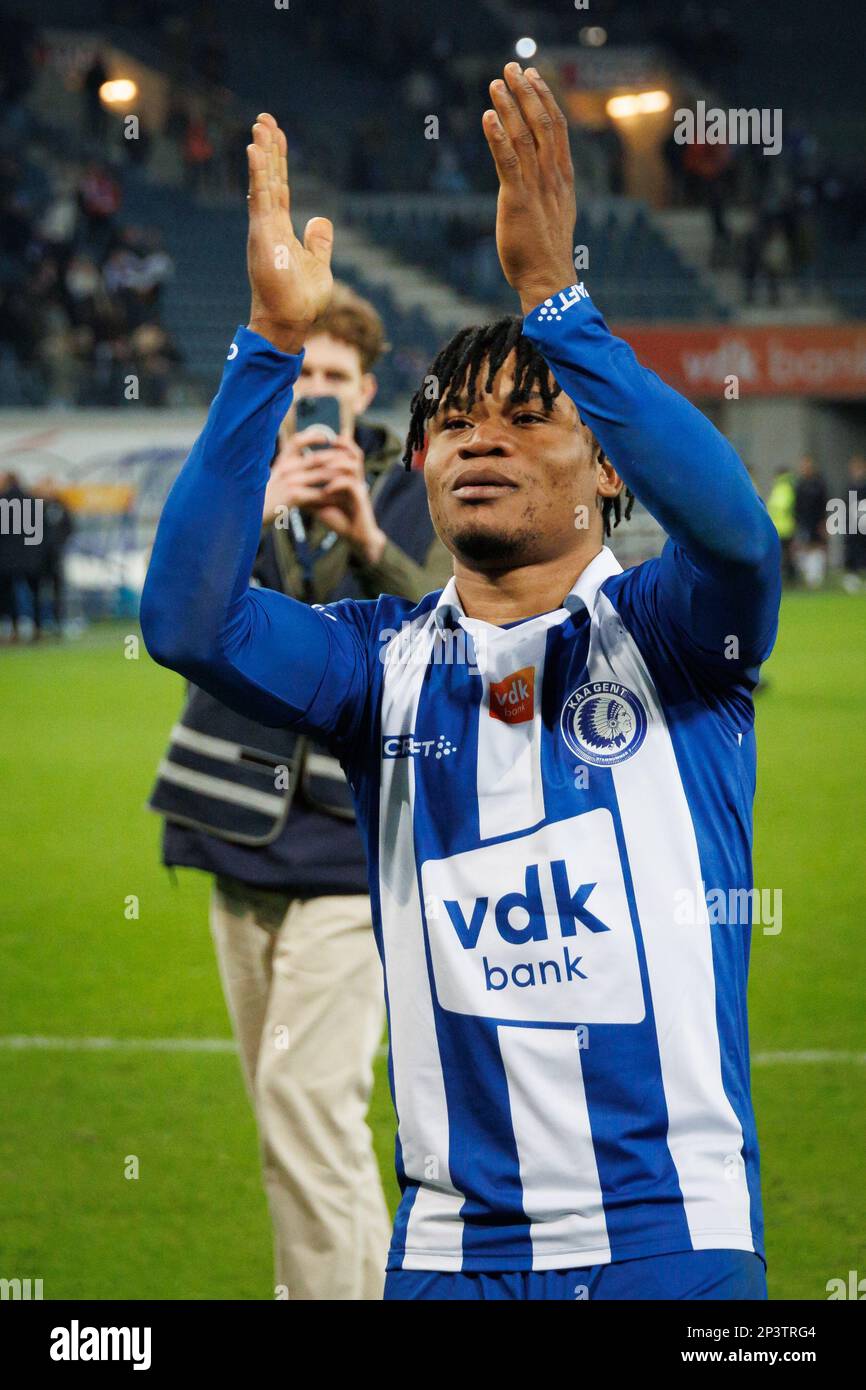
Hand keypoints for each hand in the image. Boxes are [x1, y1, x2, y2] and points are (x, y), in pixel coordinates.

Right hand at [246, 112, 333, 352]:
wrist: (291, 320)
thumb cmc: (300, 298)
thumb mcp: (318, 263)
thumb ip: (318, 241)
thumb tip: (320, 220)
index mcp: (280, 228)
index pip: (279, 186)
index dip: (278, 160)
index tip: (275, 133)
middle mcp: (268, 224)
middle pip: (269, 178)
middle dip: (268, 147)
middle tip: (264, 118)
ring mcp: (263, 228)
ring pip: (263, 182)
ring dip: (262, 152)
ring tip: (259, 124)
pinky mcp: (262, 234)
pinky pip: (260, 196)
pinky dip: (258, 172)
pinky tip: (255, 148)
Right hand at [262, 426, 344, 521]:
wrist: (251, 516)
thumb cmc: (262, 500)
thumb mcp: (272, 480)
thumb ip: (286, 470)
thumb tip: (300, 463)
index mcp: (281, 462)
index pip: (297, 441)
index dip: (313, 436)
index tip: (327, 437)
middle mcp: (285, 468)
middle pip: (316, 458)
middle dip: (335, 460)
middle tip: (351, 464)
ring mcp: (289, 481)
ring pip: (321, 476)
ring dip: (338, 479)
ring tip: (352, 481)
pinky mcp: (294, 495)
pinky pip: (319, 494)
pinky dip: (332, 496)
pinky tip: (342, 499)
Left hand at [306, 437, 385, 563]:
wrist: (355, 536)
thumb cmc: (337, 519)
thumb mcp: (318, 503)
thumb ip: (307, 492)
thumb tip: (288, 487)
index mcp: (348, 475)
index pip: (347, 451)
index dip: (339, 442)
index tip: (319, 441)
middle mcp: (356, 478)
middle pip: (353, 452)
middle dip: (333, 451)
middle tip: (313, 456)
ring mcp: (359, 487)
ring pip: (353, 464)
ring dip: (336, 464)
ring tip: (320, 470)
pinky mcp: (360, 499)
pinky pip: (350, 484)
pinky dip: (337, 484)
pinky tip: (326, 490)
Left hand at [482, 63, 576, 314]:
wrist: (548, 281)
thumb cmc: (546, 252)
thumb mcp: (552, 213)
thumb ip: (545, 191)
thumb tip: (535, 181)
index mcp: (562, 178)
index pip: (557, 128)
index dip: (545, 98)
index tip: (534, 76)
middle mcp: (552, 177)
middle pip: (543, 123)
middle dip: (527, 92)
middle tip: (512, 67)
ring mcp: (536, 188)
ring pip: (525, 136)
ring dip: (510, 106)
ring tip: (496, 82)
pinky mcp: (517, 201)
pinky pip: (507, 162)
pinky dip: (497, 137)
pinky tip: (487, 116)